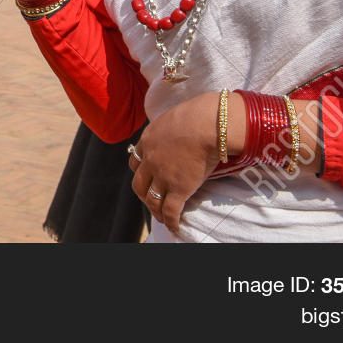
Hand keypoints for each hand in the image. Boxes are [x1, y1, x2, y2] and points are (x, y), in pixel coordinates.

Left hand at [127, 91, 223, 235]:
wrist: (206, 124)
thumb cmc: (197, 114)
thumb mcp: (173, 117)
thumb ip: (172, 127)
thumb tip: (183, 125)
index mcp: (147, 141)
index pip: (136, 161)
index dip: (140, 171)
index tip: (146, 176)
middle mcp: (150, 160)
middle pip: (139, 183)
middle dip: (143, 193)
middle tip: (151, 199)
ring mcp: (163, 176)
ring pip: (152, 199)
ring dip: (155, 211)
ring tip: (162, 217)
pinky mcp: (179, 188)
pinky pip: (170, 210)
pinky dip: (171, 221)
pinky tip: (174, 227)